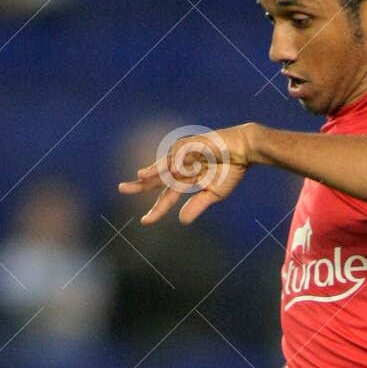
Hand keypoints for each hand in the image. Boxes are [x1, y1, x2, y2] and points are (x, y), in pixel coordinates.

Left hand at [119, 123, 257, 224]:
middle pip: (157, 178)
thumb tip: (182, 222)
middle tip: (121, 189)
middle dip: (140, 185)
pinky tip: (154, 171)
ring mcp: (184, 155)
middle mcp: (181, 167)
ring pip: (163, 167)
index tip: (145, 221)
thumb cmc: (231, 169)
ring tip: (138, 179)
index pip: (167, 196)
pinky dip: (165, 164)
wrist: (244, 150)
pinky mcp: (191, 145)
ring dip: (151, 173)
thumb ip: (197, 206)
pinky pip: (176, 156)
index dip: (157, 209)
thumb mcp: (214, 194)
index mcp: (186, 179)